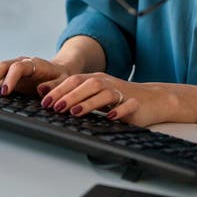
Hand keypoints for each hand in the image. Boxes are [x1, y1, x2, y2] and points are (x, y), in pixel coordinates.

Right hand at [0, 54, 69, 96]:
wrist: (59, 72)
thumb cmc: (61, 79)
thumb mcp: (65, 83)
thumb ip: (55, 86)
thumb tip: (42, 90)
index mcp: (36, 64)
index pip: (20, 66)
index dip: (11, 77)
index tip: (4, 92)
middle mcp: (22, 63)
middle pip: (3, 64)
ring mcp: (12, 66)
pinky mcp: (6, 71)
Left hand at [39, 73, 185, 126]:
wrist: (152, 100)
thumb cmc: (119, 99)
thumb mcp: (95, 96)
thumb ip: (76, 96)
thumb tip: (48, 99)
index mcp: (95, 80)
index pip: (74, 80)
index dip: (58, 89)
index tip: (44, 101)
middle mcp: (106, 83)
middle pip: (86, 84)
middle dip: (69, 95)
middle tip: (54, 107)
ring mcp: (121, 92)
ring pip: (103, 93)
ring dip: (88, 102)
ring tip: (75, 112)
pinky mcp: (134, 103)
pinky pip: (126, 105)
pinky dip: (118, 111)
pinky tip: (110, 116)